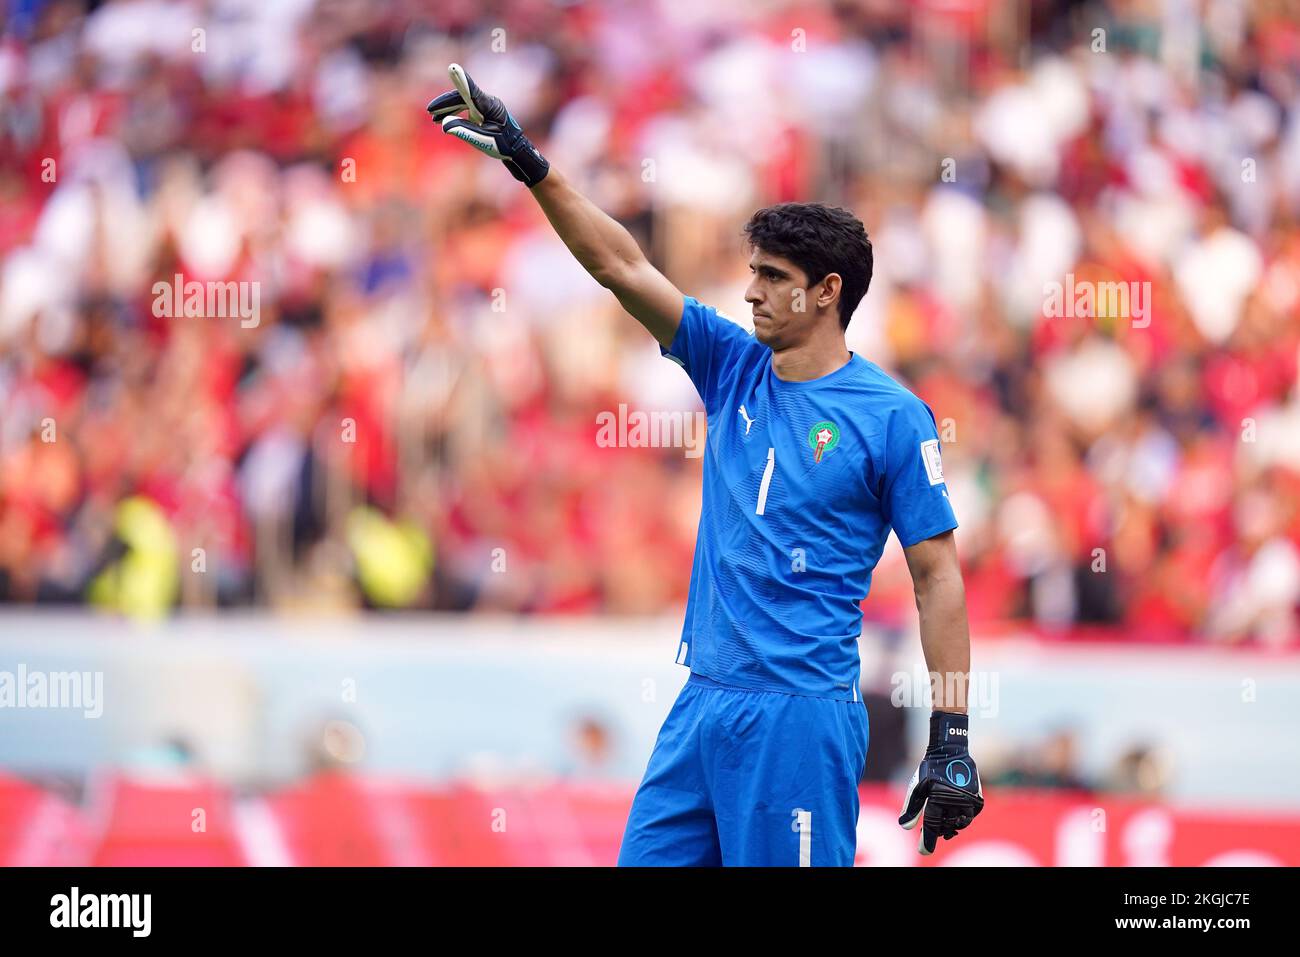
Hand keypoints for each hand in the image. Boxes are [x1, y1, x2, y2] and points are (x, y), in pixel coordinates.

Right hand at [427, 63, 549, 186]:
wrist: (515, 149)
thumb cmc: (503, 145)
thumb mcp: (483, 141)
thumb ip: (463, 131)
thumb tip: (444, 124)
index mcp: (491, 107)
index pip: (472, 92)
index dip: (461, 80)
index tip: (452, 67)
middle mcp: (487, 102)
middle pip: (462, 96)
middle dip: (445, 103)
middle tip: (430, 111)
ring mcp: (484, 105)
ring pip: (461, 101)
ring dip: (447, 108)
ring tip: (433, 118)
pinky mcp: (482, 110)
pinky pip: (464, 106)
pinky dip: (453, 112)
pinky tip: (442, 119)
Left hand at [898, 711, 983, 855]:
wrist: (950, 751)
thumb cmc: (930, 769)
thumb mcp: (917, 786)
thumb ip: (912, 807)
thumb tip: (905, 827)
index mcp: (938, 797)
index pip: (932, 826)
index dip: (928, 840)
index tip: (924, 852)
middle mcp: (955, 800)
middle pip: (947, 826)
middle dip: (939, 832)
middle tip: (933, 833)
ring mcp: (968, 799)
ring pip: (961, 822)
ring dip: (952, 826)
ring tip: (944, 826)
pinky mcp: (977, 797)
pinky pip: (971, 815)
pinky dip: (963, 817)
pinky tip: (955, 815)